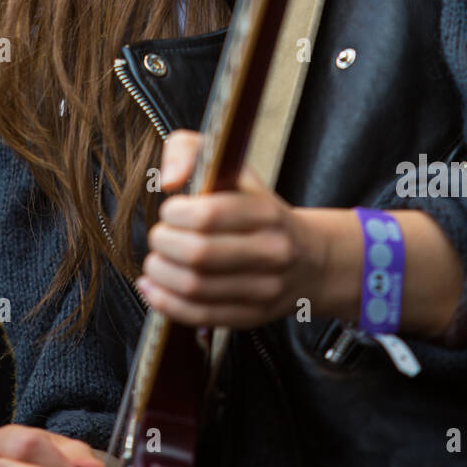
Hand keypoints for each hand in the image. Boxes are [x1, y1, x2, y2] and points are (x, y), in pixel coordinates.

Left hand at [137, 129, 327, 328]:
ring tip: (156, 262)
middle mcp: (271, 251)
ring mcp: (265, 288)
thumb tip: (168, 180)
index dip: (175, 213)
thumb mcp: (235, 169)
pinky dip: (167, 303)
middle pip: (198, 254)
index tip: (170, 211)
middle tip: (159, 237)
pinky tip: (154, 288)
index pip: (209, 214)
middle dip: (163, 244)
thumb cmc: (258, 209)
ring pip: (195, 288)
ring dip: (160, 274)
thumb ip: (190, 151)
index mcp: (266, 211)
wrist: (312, 259)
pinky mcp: (253, 316)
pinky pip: (200, 315)